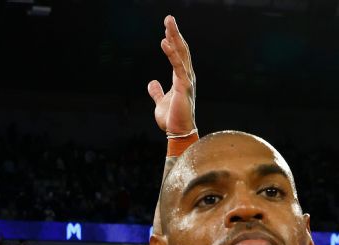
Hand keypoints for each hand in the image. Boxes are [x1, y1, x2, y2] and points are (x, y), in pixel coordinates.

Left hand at [146, 16, 195, 136]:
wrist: (178, 132)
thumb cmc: (172, 119)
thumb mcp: (160, 102)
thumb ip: (157, 91)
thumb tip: (152, 82)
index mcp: (180, 77)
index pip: (178, 54)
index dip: (173, 40)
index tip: (167, 28)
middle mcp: (186, 75)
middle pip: (181, 49)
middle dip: (175, 33)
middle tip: (169, 18)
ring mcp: (186, 79)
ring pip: (181, 53)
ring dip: (174, 37)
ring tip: (168, 23)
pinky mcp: (183, 86)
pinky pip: (177, 66)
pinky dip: (171, 53)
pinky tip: (164, 42)